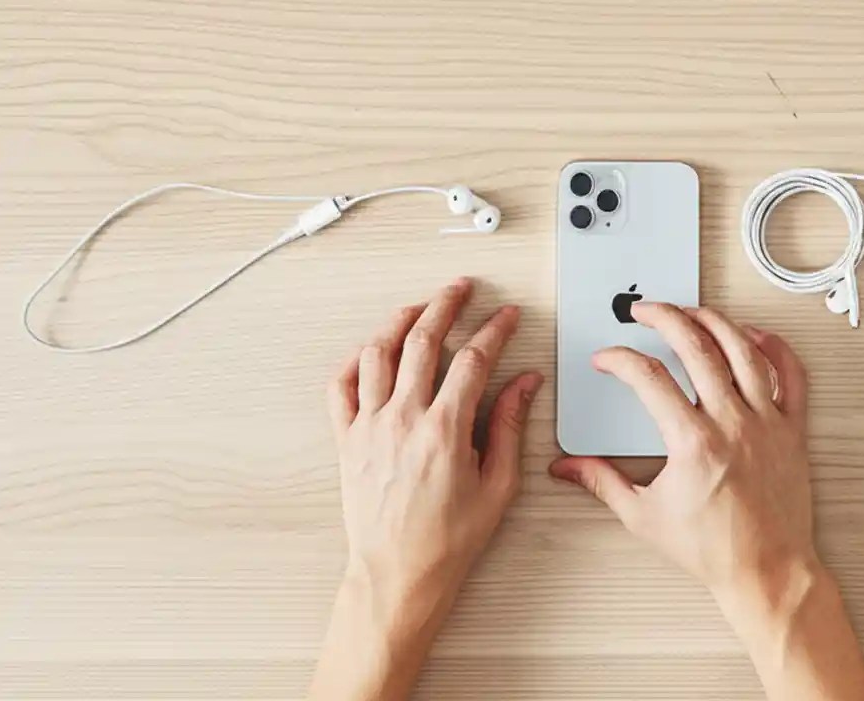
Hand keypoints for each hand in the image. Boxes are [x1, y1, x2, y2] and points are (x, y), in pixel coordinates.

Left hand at [311, 278, 541, 700]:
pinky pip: (340, 387)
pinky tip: (370, 351)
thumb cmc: (447, 540)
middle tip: (461, 289)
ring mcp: (369, 427)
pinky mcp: (347, 441)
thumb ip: (508, 427)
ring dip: (399, 321)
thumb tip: (523, 385)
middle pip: (423, 340)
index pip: (473, 359)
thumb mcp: (497, 486)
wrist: (397, 574)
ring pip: (377, 353)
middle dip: (446, 305)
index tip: (506, 317)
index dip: (494, 330)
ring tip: (418, 308)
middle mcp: (402, 419)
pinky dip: (354, 361)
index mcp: (444, 429)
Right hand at [549, 302, 813, 594]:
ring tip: (691, 310)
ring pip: (743, 350)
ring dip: (714, 321)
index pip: (648, 378)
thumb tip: (567, 468)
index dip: (620, 360)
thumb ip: (602, 483)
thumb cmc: (712, 549)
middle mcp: (732, 424)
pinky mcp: (792, 429)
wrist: (766, 570)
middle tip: (645, 311)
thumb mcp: (644, 517)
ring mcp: (766, 422)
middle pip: (696, 347)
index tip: (607, 359)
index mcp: (693, 443)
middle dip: (664, 318)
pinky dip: (774, 347)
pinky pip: (790, 375)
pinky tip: (752, 336)